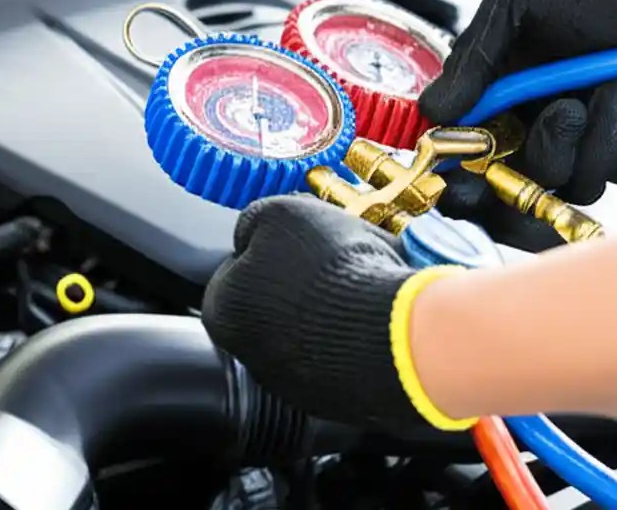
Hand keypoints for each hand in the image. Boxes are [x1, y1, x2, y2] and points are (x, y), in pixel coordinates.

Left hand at [202, 195, 470, 432]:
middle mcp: (248, 357)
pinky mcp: (333, 403)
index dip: (266, 250)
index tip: (294, 242)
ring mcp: (292, 386)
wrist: (393, 334)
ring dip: (328, 313)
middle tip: (331, 262)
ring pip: (308, 334)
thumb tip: (249, 234)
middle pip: (272, 306)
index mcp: (223, 312)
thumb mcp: (279, 213)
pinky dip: (354, 340)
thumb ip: (253, 222)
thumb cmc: (327, 267)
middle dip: (298, 285)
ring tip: (361, 288)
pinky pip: (340, 360)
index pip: (235, 273)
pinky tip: (375, 319)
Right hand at [420, 0, 616, 220]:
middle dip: (549, 152)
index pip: (474, 167)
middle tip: (566, 108)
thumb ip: (472, 63)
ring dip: (606, 128)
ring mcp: (595, 140)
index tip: (471, 182)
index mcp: (503, 105)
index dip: (468, 187)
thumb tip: (432, 112)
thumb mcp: (511, 7)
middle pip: (532, 188)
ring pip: (587, 183)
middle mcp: (544, 130)